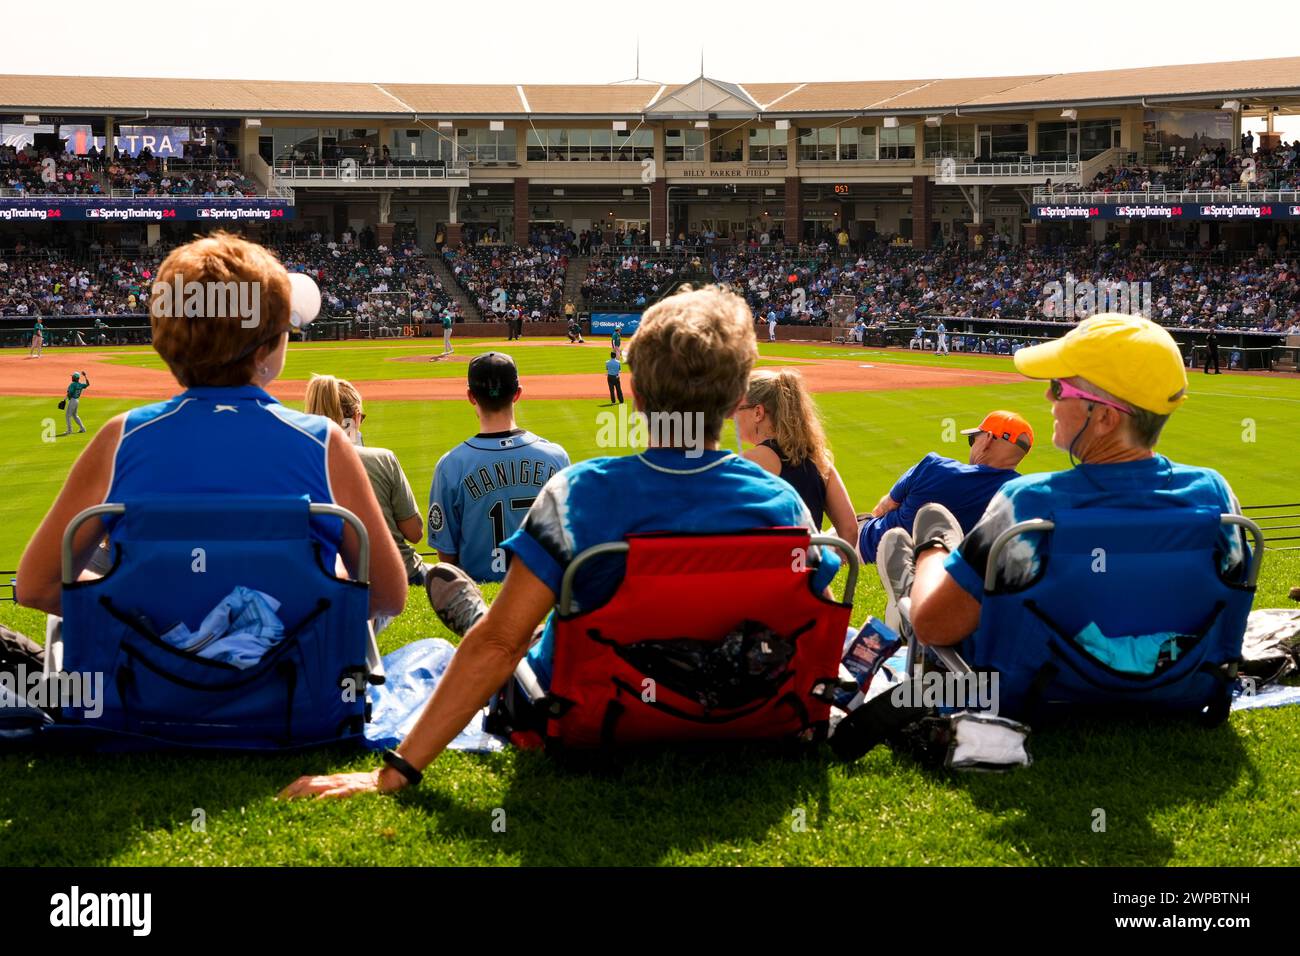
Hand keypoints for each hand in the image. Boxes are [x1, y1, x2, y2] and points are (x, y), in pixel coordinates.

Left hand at [278, 767, 405, 800]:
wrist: (388, 780)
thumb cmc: (367, 788)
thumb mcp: (346, 788)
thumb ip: (332, 792)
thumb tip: (313, 801)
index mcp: (331, 779)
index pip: (305, 780)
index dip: (290, 788)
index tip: (276, 799)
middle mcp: (334, 780)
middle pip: (306, 783)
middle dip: (289, 793)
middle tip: (276, 804)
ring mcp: (342, 784)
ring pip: (317, 786)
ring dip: (301, 795)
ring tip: (288, 804)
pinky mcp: (352, 790)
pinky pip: (336, 793)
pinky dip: (324, 797)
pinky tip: (315, 803)